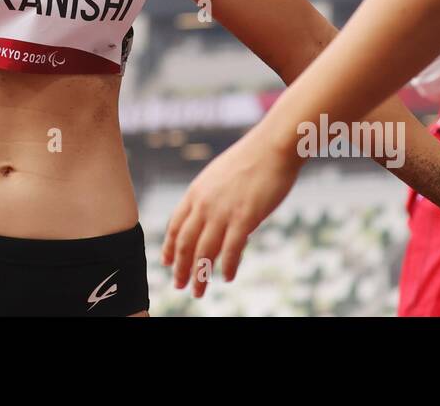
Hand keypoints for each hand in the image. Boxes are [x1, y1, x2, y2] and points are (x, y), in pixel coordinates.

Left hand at [161, 124, 304, 297]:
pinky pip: (231, 250)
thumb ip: (211, 198)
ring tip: (199, 291)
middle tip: (179, 285)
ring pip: (204, 252)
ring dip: (199, 275)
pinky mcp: (244, 218)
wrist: (273, 147)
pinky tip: (226, 278)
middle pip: (185, 243)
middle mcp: (204, 203)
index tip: (166, 263)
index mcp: (196, 192)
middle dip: (180, 268)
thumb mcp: (220, 176)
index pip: (176, 225)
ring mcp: (223, 211)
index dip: (169, 247)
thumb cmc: (251, 160)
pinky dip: (226, 267)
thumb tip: (211, 218)